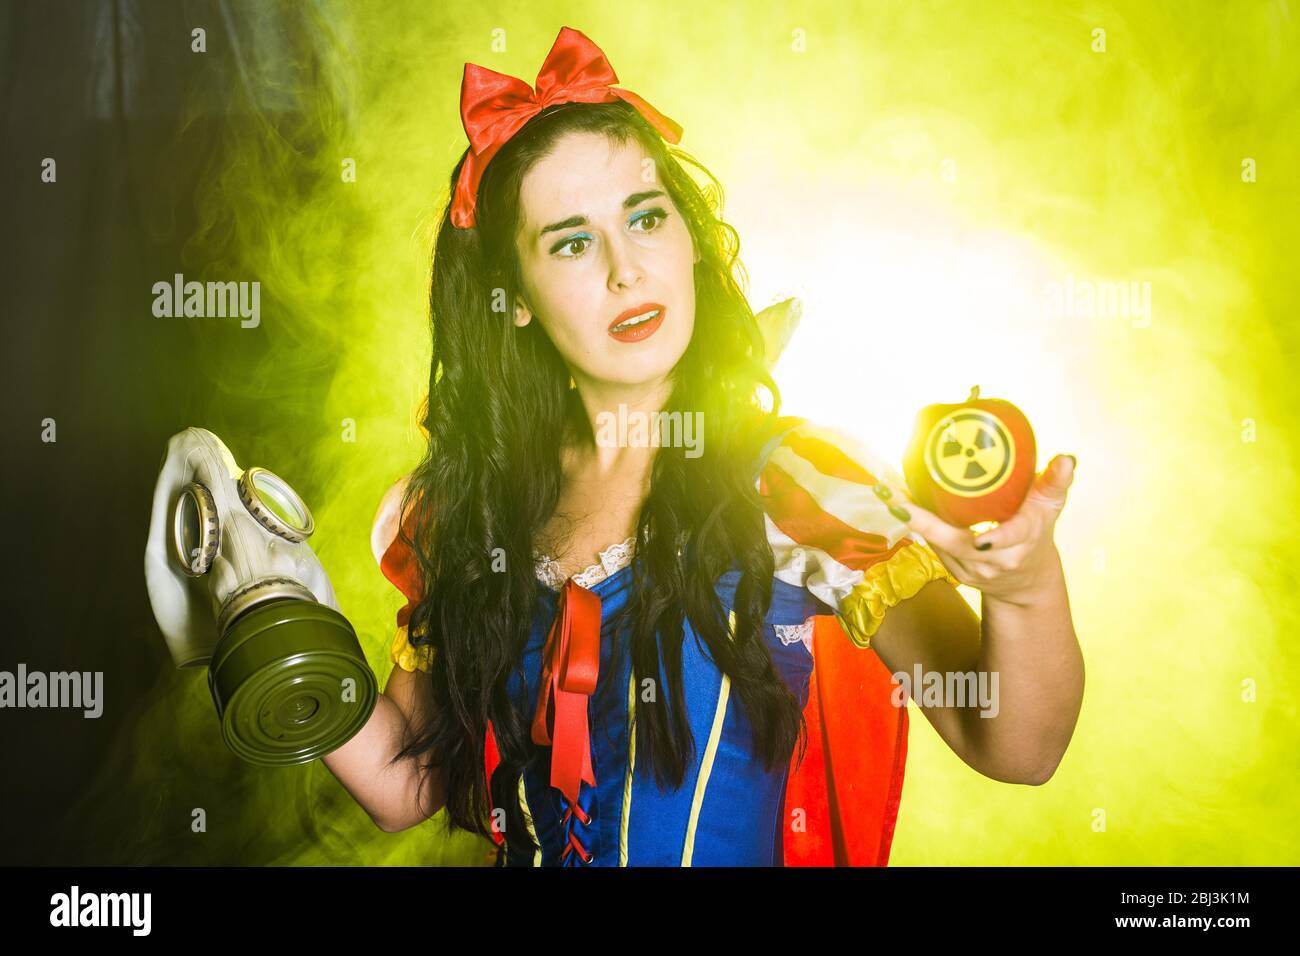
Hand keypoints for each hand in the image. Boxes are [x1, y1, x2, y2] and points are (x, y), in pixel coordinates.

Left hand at [871, 455, 1076, 607]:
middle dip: (924, 522)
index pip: (1008, 538)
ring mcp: (971, 570)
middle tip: (897, 497)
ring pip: (937, 544)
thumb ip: (1054, 485)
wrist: (1025, 583)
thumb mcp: (1049, 510)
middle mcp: (993, 561)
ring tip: (888, 493)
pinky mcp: (954, 571)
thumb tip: (1066, 459)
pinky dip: (915, 525)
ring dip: (911, 520)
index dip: (995, 535)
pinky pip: (931, 545)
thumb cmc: (1036, 536)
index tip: (977, 532)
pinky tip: (897, 502)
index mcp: (1020, 543)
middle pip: (954, 543)